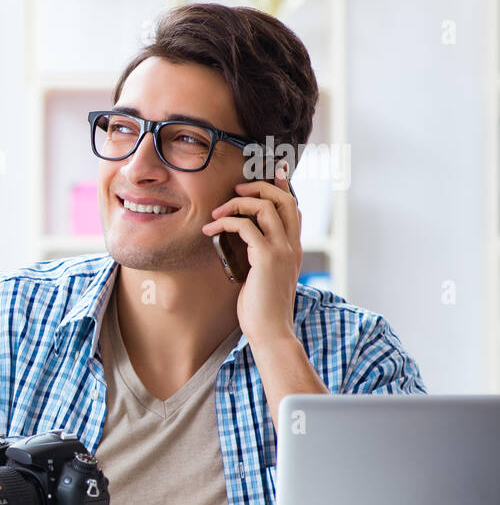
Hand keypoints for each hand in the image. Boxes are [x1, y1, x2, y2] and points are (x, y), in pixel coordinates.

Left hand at [201, 163, 302, 345]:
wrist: (271, 331)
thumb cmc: (262, 308)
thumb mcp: (263, 276)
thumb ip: (261, 256)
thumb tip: (245, 243)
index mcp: (293, 247)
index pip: (294, 207)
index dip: (281, 187)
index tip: (268, 173)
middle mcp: (292, 244)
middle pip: (283, 198)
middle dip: (259, 186)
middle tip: (236, 187)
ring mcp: (282, 249)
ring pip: (265, 206)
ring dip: (237, 202)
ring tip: (216, 212)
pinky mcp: (267, 257)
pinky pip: (246, 226)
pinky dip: (225, 222)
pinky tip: (210, 230)